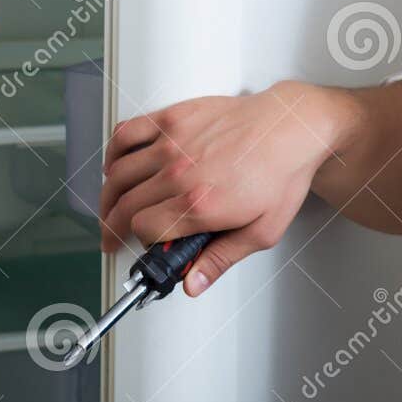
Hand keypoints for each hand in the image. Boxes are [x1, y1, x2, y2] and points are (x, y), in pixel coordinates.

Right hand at [99, 80, 350, 295]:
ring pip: (119, 175)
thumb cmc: (282, 172)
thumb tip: (193, 284)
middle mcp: (180, 173)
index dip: (141, 243)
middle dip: (114, 227)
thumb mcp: (262, 230)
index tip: (146, 245)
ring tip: (111, 208)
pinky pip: (127, 133)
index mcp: (200, 205)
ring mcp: (174, 142)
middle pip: (125, 206)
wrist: (293, 127)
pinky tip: (115, 166)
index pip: (144, 231)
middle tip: (113, 236)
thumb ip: (221, 259)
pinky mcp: (174, 117)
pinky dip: (113, 152)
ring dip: (108, 196)